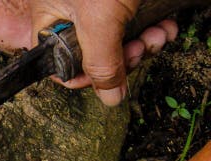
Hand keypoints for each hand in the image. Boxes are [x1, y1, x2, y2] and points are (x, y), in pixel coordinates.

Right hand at [24, 0, 175, 104]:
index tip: (111, 76)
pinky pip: (131, 28)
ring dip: (143, 46)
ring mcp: (94, 10)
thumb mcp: (99, 22)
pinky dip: (150, 32)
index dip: (88, 77)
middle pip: (94, 58)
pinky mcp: (117, 4)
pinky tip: (162, 28)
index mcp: (51, 23)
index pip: (62, 67)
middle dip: (124, 58)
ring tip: (158, 36)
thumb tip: (109, 98)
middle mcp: (70, 17)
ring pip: (117, 44)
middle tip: (141, 49)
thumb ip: (101, 65)